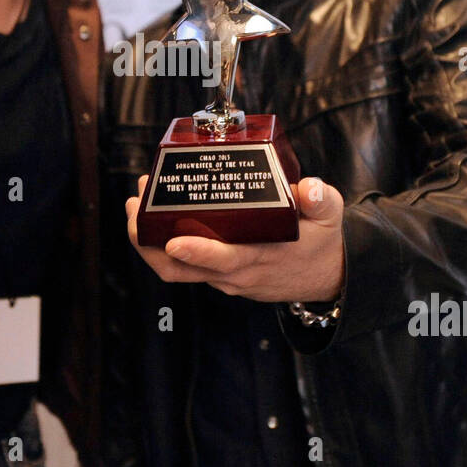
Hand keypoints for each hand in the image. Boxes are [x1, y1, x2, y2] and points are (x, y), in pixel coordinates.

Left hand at [125, 175, 345, 302]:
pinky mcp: (218, 275)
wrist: (325, 277)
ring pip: (175, 270)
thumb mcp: (330, 216)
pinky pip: (183, 266)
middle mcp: (235, 273)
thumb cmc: (321, 241)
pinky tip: (155, 214)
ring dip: (148, 242)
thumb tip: (310, 189)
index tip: (173, 239)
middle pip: (180, 269)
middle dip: (148, 241)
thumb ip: (321, 200)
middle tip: (136, 204)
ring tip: (136, 205)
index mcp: (260, 258)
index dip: (197, 252)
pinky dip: (162, 244)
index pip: (223, 261)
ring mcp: (223, 277)